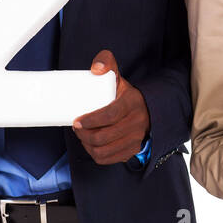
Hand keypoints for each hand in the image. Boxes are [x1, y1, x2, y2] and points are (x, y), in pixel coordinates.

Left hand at [72, 49, 150, 165]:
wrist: (146, 111)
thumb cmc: (123, 95)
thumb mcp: (117, 77)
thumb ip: (106, 63)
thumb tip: (95, 69)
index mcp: (132, 103)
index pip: (111, 115)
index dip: (91, 120)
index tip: (76, 121)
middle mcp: (137, 123)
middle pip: (104, 136)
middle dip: (84, 134)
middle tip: (76, 127)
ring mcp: (136, 139)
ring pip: (103, 150)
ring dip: (87, 145)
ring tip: (82, 136)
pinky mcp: (132, 151)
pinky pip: (107, 159)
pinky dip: (95, 154)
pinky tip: (91, 146)